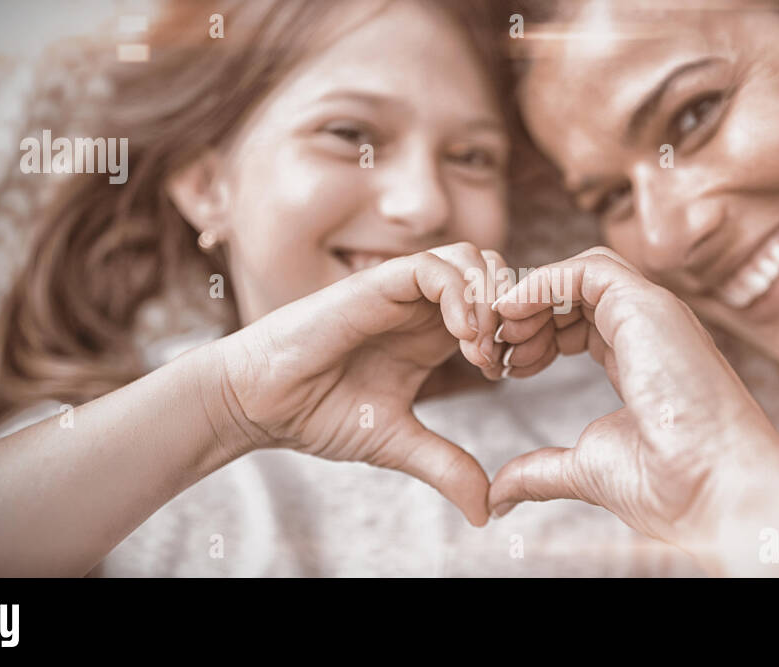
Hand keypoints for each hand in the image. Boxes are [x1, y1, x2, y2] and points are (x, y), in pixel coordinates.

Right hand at [208, 242, 510, 525]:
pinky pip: (434, 267)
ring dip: (490, 301)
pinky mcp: (375, 284)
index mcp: (433, 334)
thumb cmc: (318, 414)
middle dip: (515, 311)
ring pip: (472, 259)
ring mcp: (400, 291)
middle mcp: (422, 306)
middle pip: (496, 273)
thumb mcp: (398, 444)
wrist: (259, 403)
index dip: (518, 334)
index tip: (512, 375)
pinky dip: (460, 295)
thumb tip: (485, 511)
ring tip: (480, 353)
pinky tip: (460, 338)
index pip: (499, 307)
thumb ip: (445, 466)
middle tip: (504, 360)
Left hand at [484, 247, 778, 569]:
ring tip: (500, 338)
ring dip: (528, 299)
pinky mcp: (648, 307)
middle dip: (523, 316)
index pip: (576, 321)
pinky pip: (586, 270)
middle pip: (572, 292)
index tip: (502, 370)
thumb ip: (540, 471)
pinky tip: (511, 314)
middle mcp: (648, 328)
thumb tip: (498, 496)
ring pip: (578, 274)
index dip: (532, 337)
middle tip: (491, 352)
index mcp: (638, 358)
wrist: (715, 493)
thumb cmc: (669, 488)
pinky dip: (541, 283)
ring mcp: (652, 314)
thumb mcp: (585, 470)